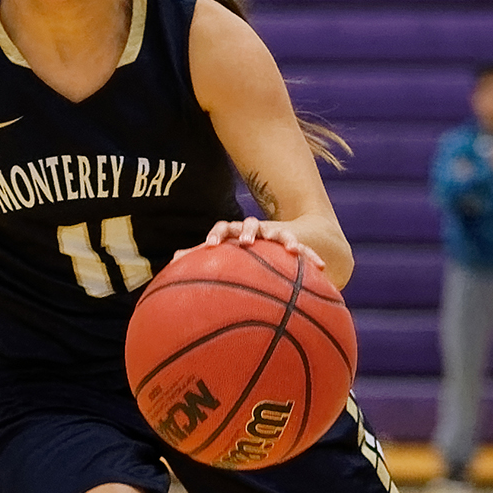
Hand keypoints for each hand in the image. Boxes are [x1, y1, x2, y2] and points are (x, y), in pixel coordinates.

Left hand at [183, 217, 326, 271]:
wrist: (268, 243)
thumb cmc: (238, 257)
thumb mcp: (222, 260)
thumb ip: (199, 262)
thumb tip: (172, 264)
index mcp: (232, 235)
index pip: (222, 229)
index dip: (216, 236)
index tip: (210, 247)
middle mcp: (252, 231)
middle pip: (250, 225)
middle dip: (249, 232)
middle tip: (246, 243)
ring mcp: (273, 235)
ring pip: (279, 234)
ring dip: (285, 240)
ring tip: (292, 249)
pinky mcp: (290, 243)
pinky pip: (302, 249)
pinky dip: (309, 256)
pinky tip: (320, 266)